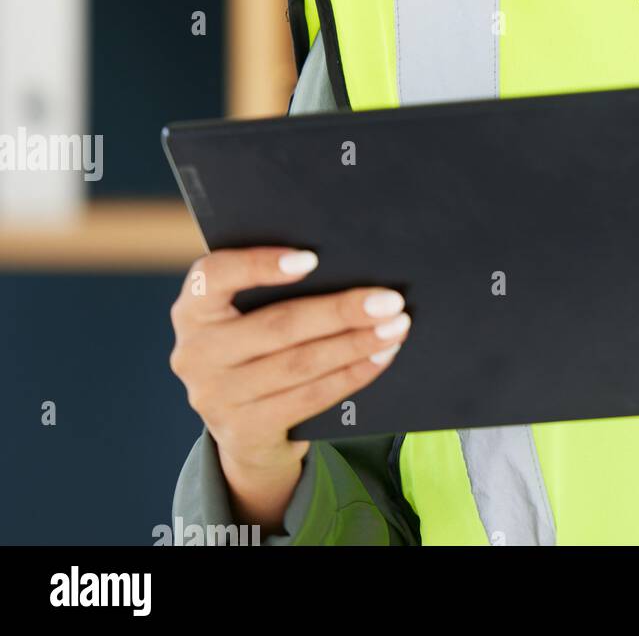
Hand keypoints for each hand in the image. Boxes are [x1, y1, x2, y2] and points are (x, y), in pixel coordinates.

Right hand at [169, 246, 410, 478]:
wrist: (245, 430)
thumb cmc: (259, 348)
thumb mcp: (249, 318)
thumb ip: (275, 292)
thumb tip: (350, 266)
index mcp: (192, 311)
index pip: (213, 275)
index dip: (259, 264)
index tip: (312, 258)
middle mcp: (194, 354)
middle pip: (278, 325)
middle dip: (342, 310)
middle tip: (390, 299)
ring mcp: (214, 398)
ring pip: (300, 363)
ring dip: (356, 343)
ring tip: (395, 327)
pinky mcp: (243, 430)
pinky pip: (309, 397)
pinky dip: (352, 374)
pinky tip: (381, 357)